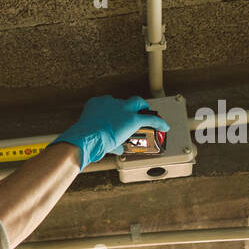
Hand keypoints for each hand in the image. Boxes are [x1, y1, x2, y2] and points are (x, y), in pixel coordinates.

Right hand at [54, 95, 170, 170]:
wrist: (87, 137)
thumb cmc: (84, 138)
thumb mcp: (91, 134)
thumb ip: (104, 138)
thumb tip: (116, 148)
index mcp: (97, 103)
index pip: (108, 103)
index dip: (113, 111)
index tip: (114, 117)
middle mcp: (110, 102)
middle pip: (124, 101)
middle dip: (131, 106)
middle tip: (134, 113)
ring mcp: (123, 109)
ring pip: (138, 103)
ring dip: (143, 109)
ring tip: (148, 116)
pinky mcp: (133, 118)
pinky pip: (150, 119)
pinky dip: (158, 122)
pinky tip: (164, 126)